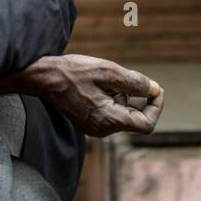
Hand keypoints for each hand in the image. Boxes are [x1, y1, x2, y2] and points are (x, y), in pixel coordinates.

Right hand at [26, 54, 162, 136]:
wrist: (43, 77)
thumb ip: (135, 82)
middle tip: (127, 75)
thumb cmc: (74, 72)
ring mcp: (94, 128)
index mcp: (109, 120)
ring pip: (123, 114)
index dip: (156, 106)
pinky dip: (113, 98)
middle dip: (137, 97)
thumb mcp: (108, 71)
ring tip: (105, 78)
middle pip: (135, 118)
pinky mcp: (88, 123)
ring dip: (123, 95)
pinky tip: (98, 84)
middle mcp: (103, 130)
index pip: (146, 124)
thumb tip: (155, 89)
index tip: (155, 88)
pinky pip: (111, 113)